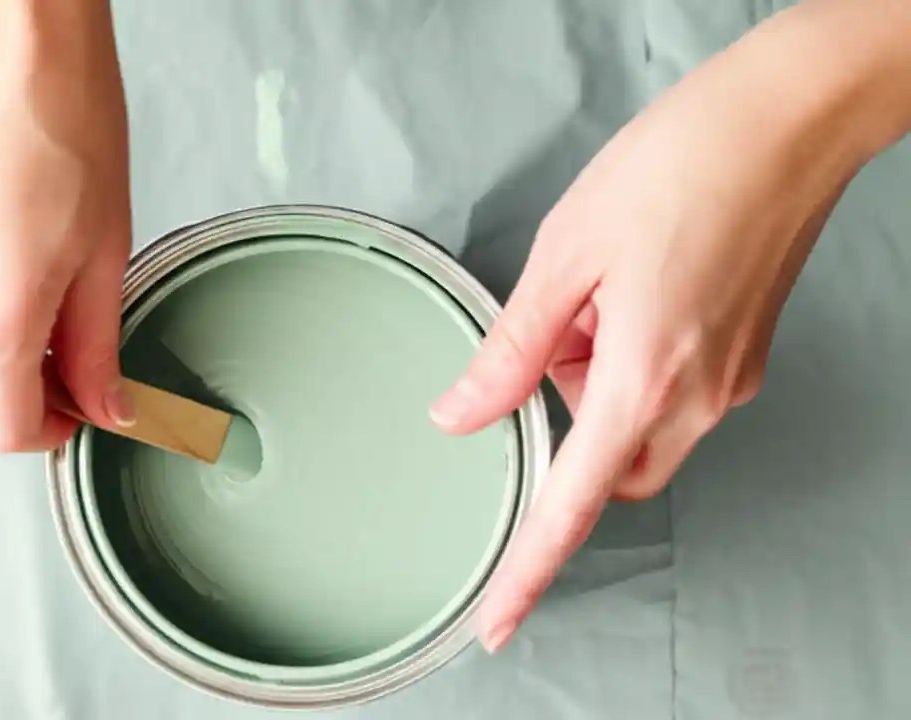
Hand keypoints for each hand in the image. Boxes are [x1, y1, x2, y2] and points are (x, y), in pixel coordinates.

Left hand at [429, 0, 910, 652]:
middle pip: (609, 465)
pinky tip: (632, 288)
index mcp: (645, 377)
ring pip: (640, 424)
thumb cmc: (682, 165)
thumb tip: (462, 415)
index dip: (530, 570)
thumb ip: (510, 351)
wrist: (788, 117)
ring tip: (600, 290)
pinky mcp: (746, 352)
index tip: (500, 621)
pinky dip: (635, 361)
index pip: (573, 504)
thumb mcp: (566, 255)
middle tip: (557, 337)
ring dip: (601, 383)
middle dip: (569, 420)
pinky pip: (672, 388)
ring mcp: (731, 376)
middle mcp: (699, 395)